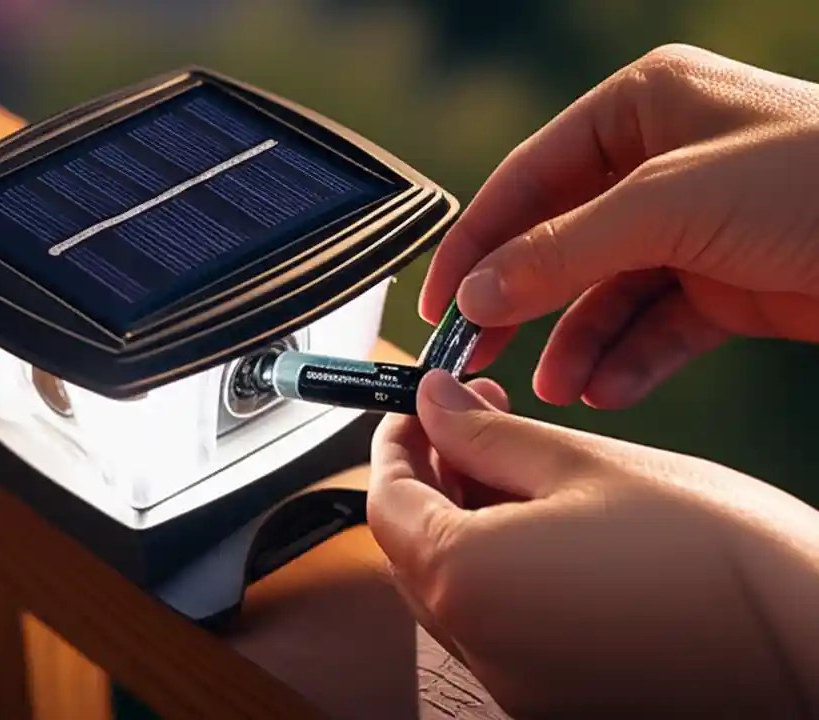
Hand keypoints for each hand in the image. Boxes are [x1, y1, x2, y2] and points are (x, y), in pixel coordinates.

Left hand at [368, 370, 818, 717]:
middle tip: (475, 420)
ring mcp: (518, 683)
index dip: (396, 442)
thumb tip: (435, 403)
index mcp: (467, 580)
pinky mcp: (557, 701)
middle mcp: (478, 646)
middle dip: (434, 475)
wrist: (815, 652)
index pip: (386, 501)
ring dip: (468, 521)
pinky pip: (502, 626)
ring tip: (523, 464)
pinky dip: (506, 572)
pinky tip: (552, 528)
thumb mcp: (588, 465)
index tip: (418, 405)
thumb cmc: (718, 557)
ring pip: (458, 587)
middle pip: (415, 547)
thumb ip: (491, 435)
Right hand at [420, 44, 818, 408]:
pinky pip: (657, 327)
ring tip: (551, 389)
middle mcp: (663, 164)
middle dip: (519, 303)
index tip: (438, 305)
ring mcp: (697, 226)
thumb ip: (560, 250)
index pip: (527, 178)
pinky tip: (604, 390)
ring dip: (573, 344)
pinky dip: (627, 361)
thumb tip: (476, 290)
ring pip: (605, 294)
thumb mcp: (669, 204)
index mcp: (640, 109)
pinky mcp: (730, 284)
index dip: (475, 242)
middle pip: (560, 242)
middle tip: (475, 358)